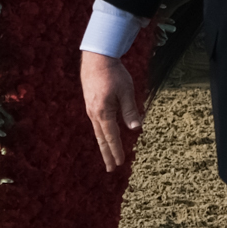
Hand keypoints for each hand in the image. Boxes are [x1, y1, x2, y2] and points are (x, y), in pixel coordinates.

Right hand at [82, 50, 141, 172]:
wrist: (96, 58)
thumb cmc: (113, 73)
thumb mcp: (126, 91)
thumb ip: (130, 110)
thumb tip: (136, 128)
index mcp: (103, 112)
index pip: (111, 137)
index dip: (116, 151)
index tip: (120, 163)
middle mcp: (94, 113)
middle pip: (102, 139)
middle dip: (107, 154)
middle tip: (110, 169)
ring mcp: (90, 109)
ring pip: (97, 132)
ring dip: (103, 145)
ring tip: (107, 156)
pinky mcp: (90, 103)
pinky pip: (96, 123)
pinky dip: (101, 133)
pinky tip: (104, 135)